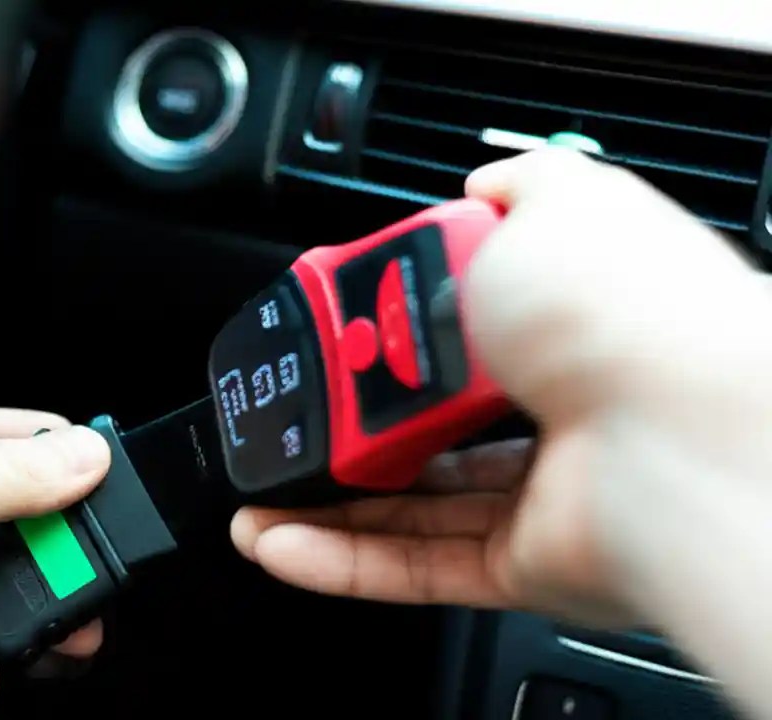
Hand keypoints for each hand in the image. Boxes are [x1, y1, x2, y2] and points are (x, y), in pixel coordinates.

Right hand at [231, 148, 771, 627]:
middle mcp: (559, 408)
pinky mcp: (524, 564)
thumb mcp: (560, 200)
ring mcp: (543, 492)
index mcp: (567, 324)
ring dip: (326, 503)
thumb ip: (518, 183)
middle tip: (290, 407)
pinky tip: (277, 538)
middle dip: (346, 417)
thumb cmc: (623, 312)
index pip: (465, 327)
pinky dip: (341, 561)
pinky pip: (418, 566)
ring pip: (413, 504)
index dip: (393, 326)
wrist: (671, 431)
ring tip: (259, 490)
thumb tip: (483, 181)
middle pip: (427, 419)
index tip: (332, 327)